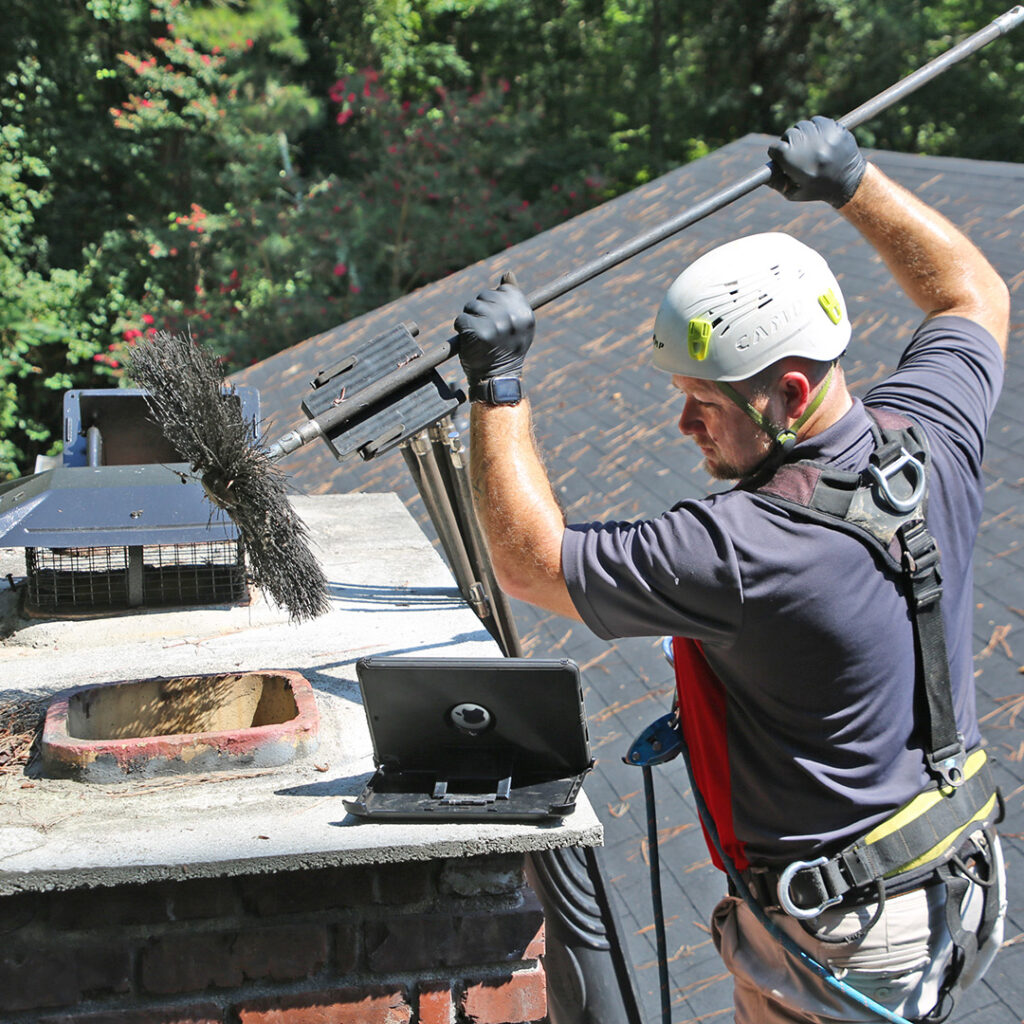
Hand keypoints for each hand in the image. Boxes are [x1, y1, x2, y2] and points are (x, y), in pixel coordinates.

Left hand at [454, 271, 534, 387]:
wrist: (496, 380)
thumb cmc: (505, 351)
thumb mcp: (517, 325)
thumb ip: (513, 299)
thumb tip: (508, 274)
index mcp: (524, 313)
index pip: (505, 290)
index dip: (495, 303)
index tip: (498, 320)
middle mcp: (512, 316)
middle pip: (485, 295)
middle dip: (481, 310)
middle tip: (487, 331)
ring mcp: (494, 323)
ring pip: (471, 306)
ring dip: (470, 319)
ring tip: (479, 336)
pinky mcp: (477, 332)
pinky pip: (461, 319)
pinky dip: (461, 329)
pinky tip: (470, 341)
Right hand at [768, 115, 865, 207]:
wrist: (848, 183)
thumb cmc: (818, 190)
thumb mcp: (793, 193)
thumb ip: (776, 183)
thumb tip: (763, 176)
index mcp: (796, 163)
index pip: (775, 148)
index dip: (775, 152)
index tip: (778, 155)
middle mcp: (808, 147)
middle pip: (789, 134)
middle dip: (789, 142)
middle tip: (795, 150)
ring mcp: (822, 136)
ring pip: (803, 125)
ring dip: (802, 133)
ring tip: (808, 144)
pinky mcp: (834, 129)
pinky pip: (818, 120)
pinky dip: (816, 127)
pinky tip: (818, 138)